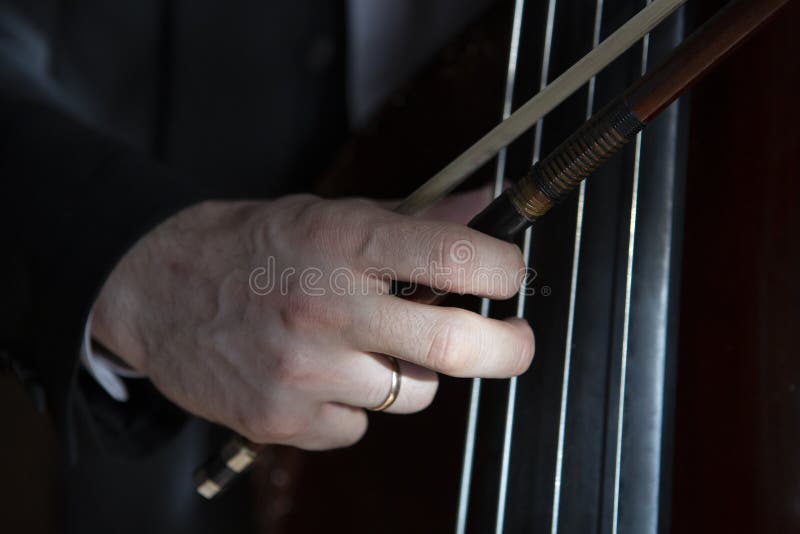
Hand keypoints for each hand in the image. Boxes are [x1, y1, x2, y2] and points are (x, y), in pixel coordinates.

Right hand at [91, 191, 534, 448]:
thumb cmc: (250, 247)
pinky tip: (323, 376)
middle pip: (455, 346)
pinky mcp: (280, 419)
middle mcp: (325, 307)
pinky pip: (359, 426)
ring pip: (413, 394)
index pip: (453, 259)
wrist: (154, 289)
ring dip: (411, 374)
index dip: (503, 271)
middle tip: (516, 344)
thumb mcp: (327, 214)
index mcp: (341, 242)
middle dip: (509, 349)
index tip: (510, 277)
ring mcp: (301, 370)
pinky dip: (356, 406)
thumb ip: (413, 218)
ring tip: (370, 347)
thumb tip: (486, 204)